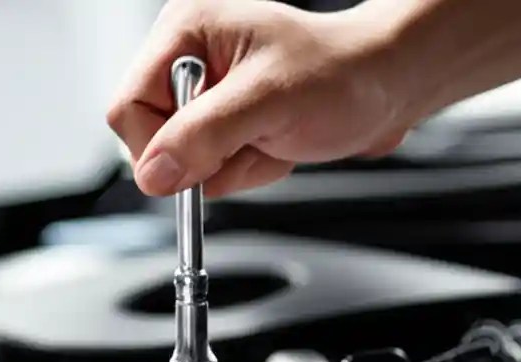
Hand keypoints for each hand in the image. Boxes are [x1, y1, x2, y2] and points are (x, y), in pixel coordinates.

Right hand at [106, 0, 413, 198]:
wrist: (391, 88)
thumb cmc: (344, 74)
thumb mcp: (269, 102)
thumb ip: (203, 135)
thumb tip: (153, 173)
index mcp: (188, 29)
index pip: (129, 106)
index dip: (157, 146)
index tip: (196, 162)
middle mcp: (191, 58)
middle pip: (152, 138)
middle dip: (205, 155)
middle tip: (251, 139)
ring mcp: (208, 93)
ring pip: (185, 161)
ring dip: (233, 165)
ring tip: (272, 137)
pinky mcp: (226, 122)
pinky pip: (213, 169)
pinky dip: (247, 170)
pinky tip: (276, 146)